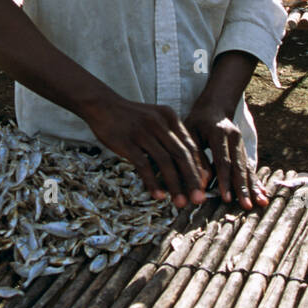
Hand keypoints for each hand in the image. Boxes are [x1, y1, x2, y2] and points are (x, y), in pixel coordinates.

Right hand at [81, 97, 210, 207]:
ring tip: (180, 202)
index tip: (204, 186)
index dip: (198, 167)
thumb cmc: (131, 118)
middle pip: (181, 154)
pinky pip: (143, 165)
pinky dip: (153, 182)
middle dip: (192, 179)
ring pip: (165, 162)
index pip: (190, 145)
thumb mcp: (155, 119)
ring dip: (175, 185)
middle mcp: (159, 123)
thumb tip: (185, 166)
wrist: (103, 105)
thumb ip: (170, 137)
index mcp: (170, 117)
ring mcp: (142, 132)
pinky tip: (158, 195)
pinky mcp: (127, 142)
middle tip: (199, 199)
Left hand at [184, 103, 268, 210]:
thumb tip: (203, 181)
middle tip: (247, 206)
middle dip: (243, 188)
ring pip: (247, 167)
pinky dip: (255, 181)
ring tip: (260, 202)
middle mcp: (234, 138)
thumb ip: (196, 156)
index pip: (223, 160)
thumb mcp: (190, 134)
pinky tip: (263, 193)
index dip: (225, 180)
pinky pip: (249, 166)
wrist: (214, 106)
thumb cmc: (197, 122)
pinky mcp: (244, 148)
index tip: (226, 197)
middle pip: (239, 166)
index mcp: (218, 133)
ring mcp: (241, 143)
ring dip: (253, 187)